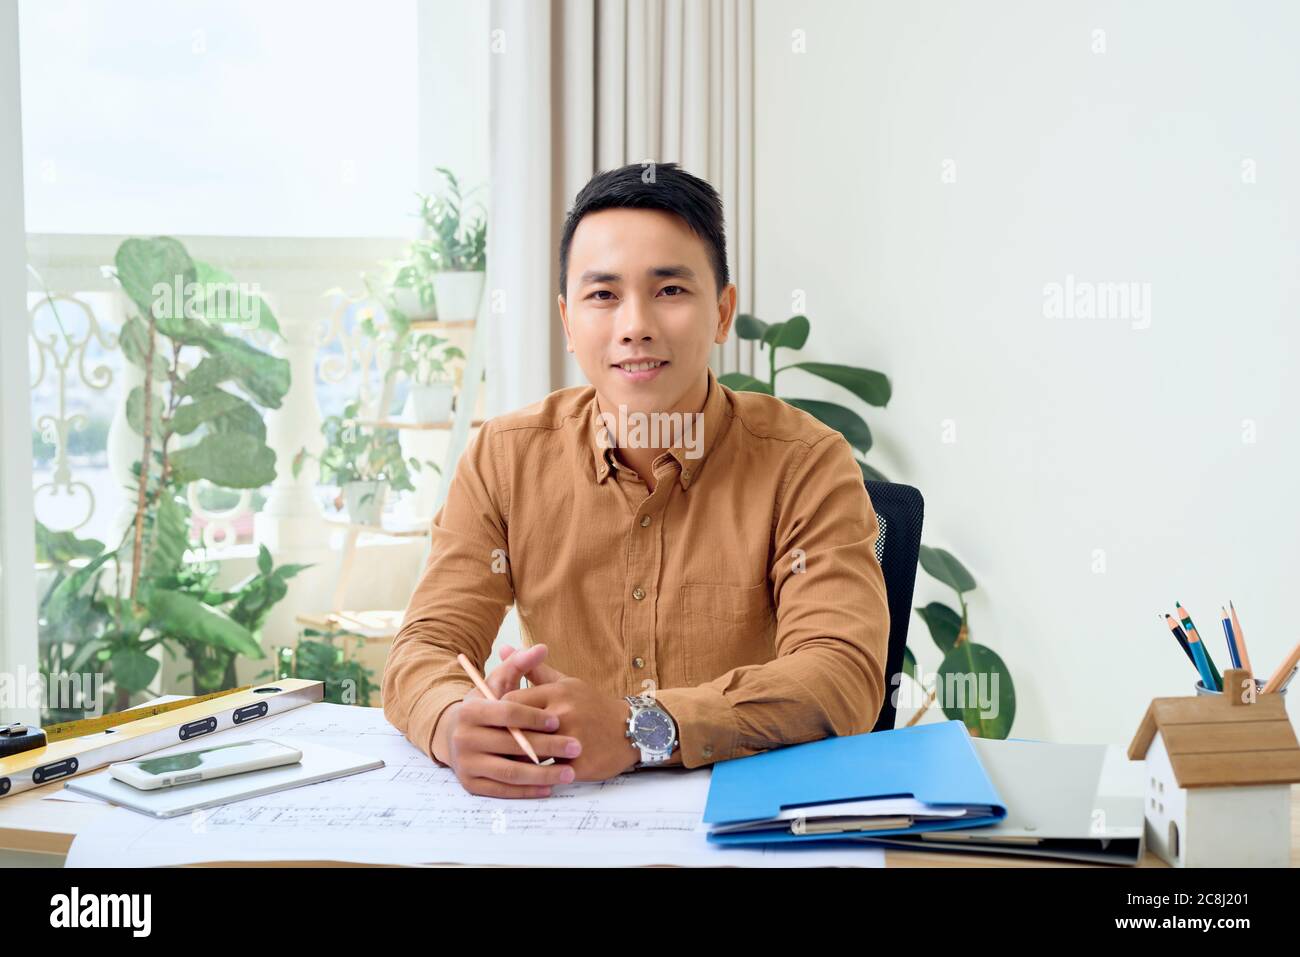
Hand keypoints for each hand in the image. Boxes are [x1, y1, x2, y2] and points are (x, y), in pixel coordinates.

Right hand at [435, 643, 583, 798]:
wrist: (455, 735)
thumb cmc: (487, 707)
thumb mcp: (499, 683)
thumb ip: (519, 665)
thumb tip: (541, 648)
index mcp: (471, 710)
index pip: (507, 713)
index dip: (534, 717)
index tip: (558, 721)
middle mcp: (463, 738)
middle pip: (512, 744)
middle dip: (548, 747)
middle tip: (576, 747)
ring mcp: (466, 764)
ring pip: (510, 772)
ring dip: (543, 775)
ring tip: (571, 773)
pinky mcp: (471, 785)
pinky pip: (503, 791)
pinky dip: (527, 791)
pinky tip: (550, 787)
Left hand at [500, 644, 639, 780]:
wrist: (631, 729)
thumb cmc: (592, 705)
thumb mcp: (566, 683)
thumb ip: (533, 669)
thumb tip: (503, 650)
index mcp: (558, 692)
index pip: (512, 701)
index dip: (497, 714)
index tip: (492, 722)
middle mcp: (564, 713)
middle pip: (517, 729)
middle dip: (503, 738)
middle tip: (491, 746)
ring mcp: (573, 739)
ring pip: (530, 754)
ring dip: (518, 759)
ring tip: (508, 762)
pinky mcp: (580, 764)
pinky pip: (549, 772)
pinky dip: (538, 775)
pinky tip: (531, 776)